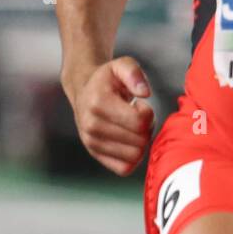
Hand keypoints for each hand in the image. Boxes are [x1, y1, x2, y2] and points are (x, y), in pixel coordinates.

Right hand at [66, 56, 155, 175]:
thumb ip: (134, 73)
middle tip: (138, 116)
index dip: (148, 112)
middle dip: (147, 127)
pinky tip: (129, 140)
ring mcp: (91, 143)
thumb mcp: (121, 65)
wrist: (84, 91)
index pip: (140, 121)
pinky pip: (125, 168)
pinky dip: (133, 156)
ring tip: (132, 127)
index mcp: (98, 103)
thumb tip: (145, 93)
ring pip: (135, 155)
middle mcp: (91, 125)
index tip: (140, 104)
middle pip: (140, 139)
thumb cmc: (108, 79)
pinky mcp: (96, 155)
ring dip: (141, 142)